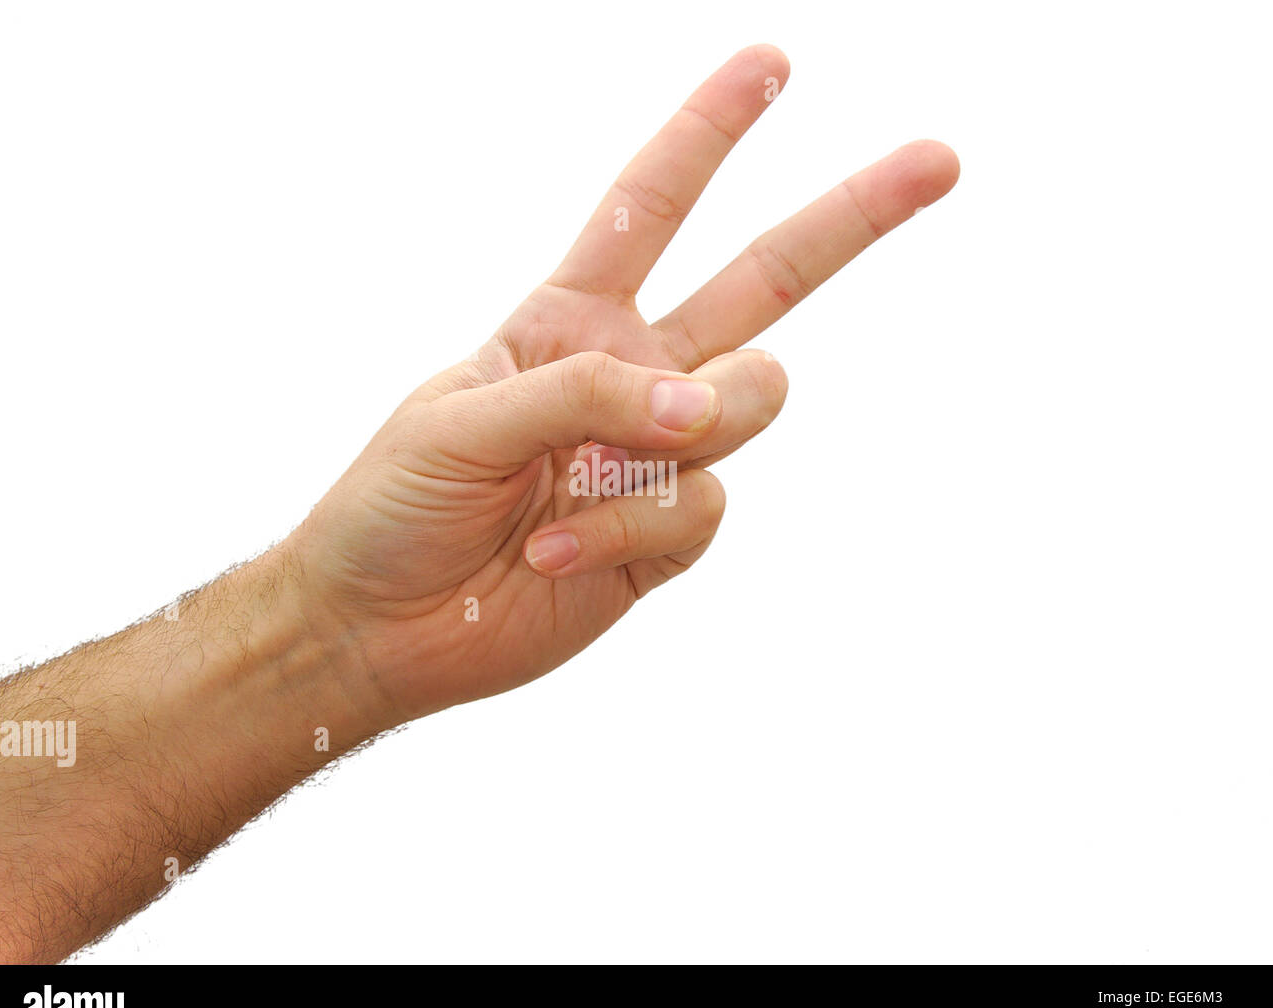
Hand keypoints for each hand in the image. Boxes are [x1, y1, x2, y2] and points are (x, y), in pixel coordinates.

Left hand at [288, 45, 958, 720]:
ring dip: (685, 431)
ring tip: (578, 484)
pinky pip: (701, 509)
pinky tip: (557, 555)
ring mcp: (658, 459)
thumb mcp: (463, 418)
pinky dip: (628, 530)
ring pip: (748, 404)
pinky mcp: (667, 539)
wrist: (382, 627)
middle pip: (766, 282)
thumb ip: (585, 393)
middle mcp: (632, 378)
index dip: (708, 132)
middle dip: (850, 216)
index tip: (771, 63)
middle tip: (941, 158)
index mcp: (571, 320)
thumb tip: (701, 407)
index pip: (650, 208)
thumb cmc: (394, 505)